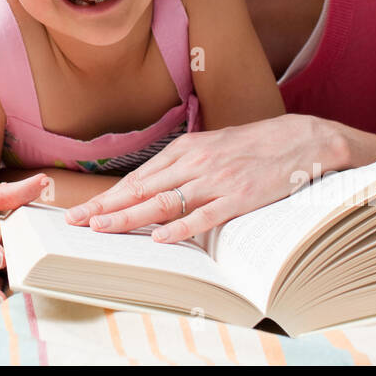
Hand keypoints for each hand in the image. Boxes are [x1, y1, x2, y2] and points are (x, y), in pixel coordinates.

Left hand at [65, 115, 340, 242]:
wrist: (301, 139)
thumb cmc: (254, 147)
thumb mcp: (212, 148)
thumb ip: (183, 166)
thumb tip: (151, 189)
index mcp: (186, 150)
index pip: (138, 178)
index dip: (107, 196)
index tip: (81, 210)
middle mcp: (195, 162)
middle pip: (141, 189)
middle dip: (105, 206)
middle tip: (75, 221)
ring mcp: (216, 180)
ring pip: (163, 201)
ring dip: (129, 217)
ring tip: (101, 229)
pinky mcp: (239, 196)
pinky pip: (204, 215)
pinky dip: (181, 227)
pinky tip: (160, 237)